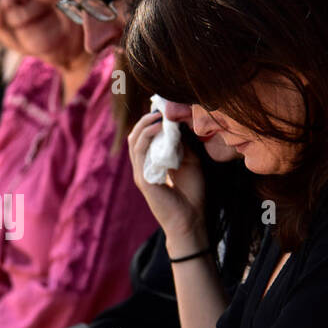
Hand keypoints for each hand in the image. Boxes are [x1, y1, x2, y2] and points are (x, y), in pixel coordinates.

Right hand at [127, 111, 208, 246]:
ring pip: (134, 141)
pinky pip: (140, 151)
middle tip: (160, 107)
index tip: (164, 108)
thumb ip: (182, 144)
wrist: (191, 220)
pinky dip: (148, 135)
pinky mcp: (143, 179)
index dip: (151, 121)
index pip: (144, 138)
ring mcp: (141, 173)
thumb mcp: (190, 161)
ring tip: (159, 113)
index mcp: (152, 163)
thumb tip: (177, 123)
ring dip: (145, 123)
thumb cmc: (192, 194)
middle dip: (146, 118)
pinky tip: (161, 126)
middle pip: (135, 136)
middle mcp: (143, 167)